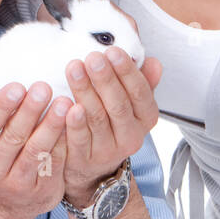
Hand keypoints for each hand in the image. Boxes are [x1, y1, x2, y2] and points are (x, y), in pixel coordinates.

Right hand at [0, 75, 70, 218]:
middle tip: (44, 88)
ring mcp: (16, 184)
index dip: (0, 107)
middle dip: (29, 111)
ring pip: (36, 151)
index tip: (18, 86)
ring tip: (64, 103)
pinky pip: (54, 164)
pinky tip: (74, 122)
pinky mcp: (41, 191)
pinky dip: (64, 142)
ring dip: (51, 126)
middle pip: (12, 137)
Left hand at [61, 48, 161, 205]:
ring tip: (74, 68)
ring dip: (85, 91)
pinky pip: (80, 139)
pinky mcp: (85, 159)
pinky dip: (74, 122)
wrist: (93, 167)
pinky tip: (67, 104)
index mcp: (145, 118)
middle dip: (105, 79)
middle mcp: (131, 136)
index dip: (127, 72)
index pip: (141, 93)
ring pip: (97, 118)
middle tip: (92, 57)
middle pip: (118, 104)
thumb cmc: (111, 125)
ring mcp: (108, 150)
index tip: (113, 51)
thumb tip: (152, 61)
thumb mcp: (130, 103)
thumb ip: (140, 80)